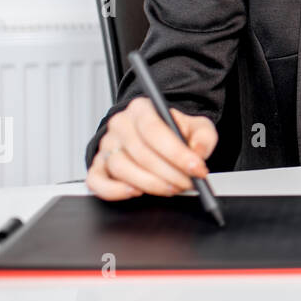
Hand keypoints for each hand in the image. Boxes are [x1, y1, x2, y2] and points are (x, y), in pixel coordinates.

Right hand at [85, 97, 217, 199]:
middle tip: (188, 182)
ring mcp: (106, 146)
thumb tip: (198, 152)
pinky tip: (136, 192)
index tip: (196, 168)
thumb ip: (203, 137)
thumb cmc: (175, 131)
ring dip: (150, 184)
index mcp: (142, 108)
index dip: (176, 153)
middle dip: (169, 173)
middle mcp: (120, 125)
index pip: (154, 129)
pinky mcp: (97, 166)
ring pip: (121, 168)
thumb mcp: (197, 127)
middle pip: (140, 152)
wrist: (159, 136)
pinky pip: (97, 182)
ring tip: (172, 187)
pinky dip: (115, 191)